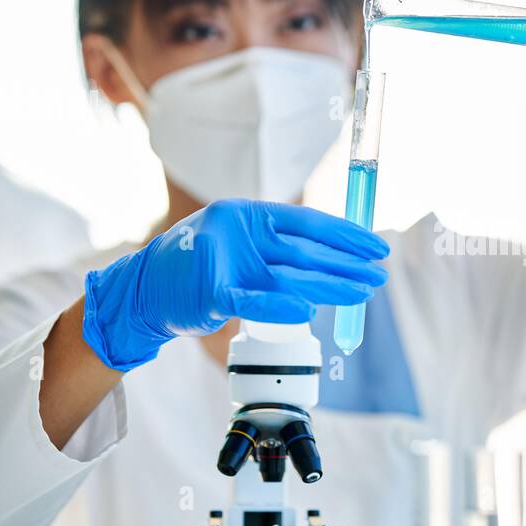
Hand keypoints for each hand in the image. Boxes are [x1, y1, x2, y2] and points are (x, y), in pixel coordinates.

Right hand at [82, 200, 387, 370]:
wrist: (144, 290)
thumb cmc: (198, 270)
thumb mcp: (241, 251)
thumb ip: (277, 254)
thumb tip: (330, 264)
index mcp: (248, 216)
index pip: (307, 222)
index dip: (344, 234)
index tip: (376, 246)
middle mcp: (239, 232)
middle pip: (306, 249)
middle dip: (347, 263)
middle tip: (380, 273)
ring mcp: (224, 261)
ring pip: (289, 274)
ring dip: (330, 284)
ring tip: (365, 291)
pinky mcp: (210, 294)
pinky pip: (251, 301)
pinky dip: (279, 305)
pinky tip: (309, 310)